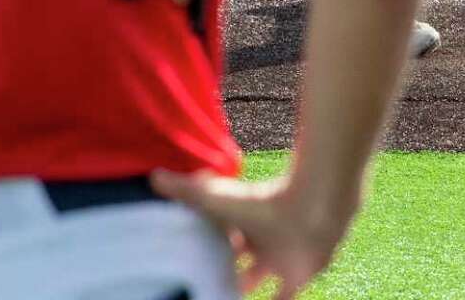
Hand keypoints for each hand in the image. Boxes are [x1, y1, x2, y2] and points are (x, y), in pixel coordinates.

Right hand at [149, 169, 350, 298]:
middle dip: (222, 271)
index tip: (189, 260)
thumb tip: (153, 175)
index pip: (220, 238)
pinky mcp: (296, 278)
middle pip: (237, 261)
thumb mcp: (217, 198)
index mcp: (240, 224)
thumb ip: (186, 190)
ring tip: (222, 297)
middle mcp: (259, 242)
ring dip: (242, 290)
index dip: (207, 248)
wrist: (311, 209)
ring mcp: (278, 260)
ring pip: (256, 280)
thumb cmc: (262, 202)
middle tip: (203, 284)